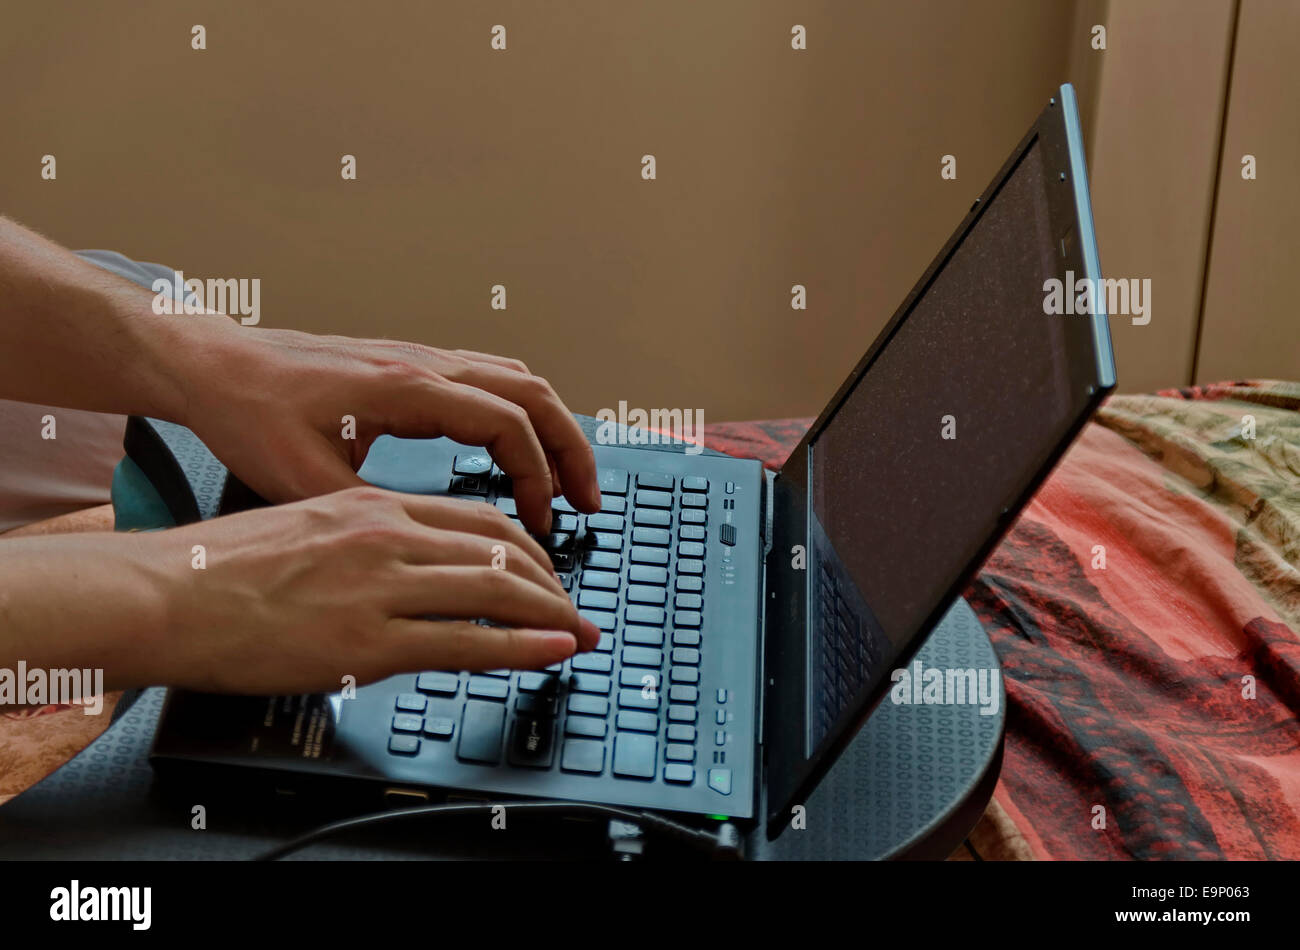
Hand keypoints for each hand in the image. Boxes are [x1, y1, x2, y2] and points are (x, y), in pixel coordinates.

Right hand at [130, 487, 599, 692]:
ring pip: (498, 590)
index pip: (477, 519)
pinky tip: (553, 649)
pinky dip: (524, 647)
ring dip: (551, 613)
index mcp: (372, 507)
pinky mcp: (370, 641)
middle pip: (502, 549)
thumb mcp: (304, 527)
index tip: (545, 568)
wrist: (163, 592)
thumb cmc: (217, 567)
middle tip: (573, 604)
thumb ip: (362, 540)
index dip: (527, 545)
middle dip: (553, 580)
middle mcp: (388, 536)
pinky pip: (471, 642)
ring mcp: (382, 587)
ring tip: (576, 630)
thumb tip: (402, 565)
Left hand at [174, 320, 599, 534]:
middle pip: (534, 394)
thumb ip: (375, 514)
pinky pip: (492, 380)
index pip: (508, 424)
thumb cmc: (251, 414)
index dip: (537, 476)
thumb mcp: (306, 481)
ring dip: (552, 428)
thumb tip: (430, 553)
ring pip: (519, 381)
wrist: (215, 366)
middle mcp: (425, 364)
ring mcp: (422, 359)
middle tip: (589, 503)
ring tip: (566, 482)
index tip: (542, 522)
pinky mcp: (412, 367)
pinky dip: (522, 416)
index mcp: (408, 389)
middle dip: (572, 449)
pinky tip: (518, 449)